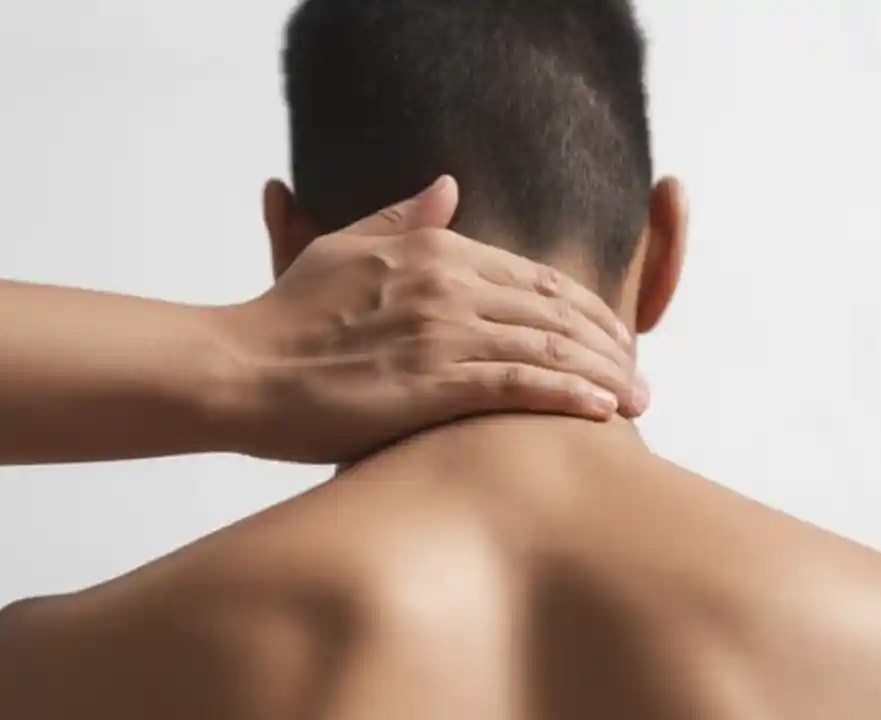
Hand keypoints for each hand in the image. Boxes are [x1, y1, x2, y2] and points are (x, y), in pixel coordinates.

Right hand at [211, 176, 645, 461]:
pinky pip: (518, 387)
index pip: (535, 275)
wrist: (239, 369)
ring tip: (639, 400)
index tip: (613, 332)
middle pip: (555, 310)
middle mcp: (447, 285)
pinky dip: (567, 395)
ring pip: (548, 348)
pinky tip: (602, 410)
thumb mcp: (344, 245)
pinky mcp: (430, 386)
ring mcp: (441, 335)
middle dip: (608, 342)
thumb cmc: (285, 313)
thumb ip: (401, 216)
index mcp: (432, 249)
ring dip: (603, 374)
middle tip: (641, 373)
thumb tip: (447, 187)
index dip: (585, 305)